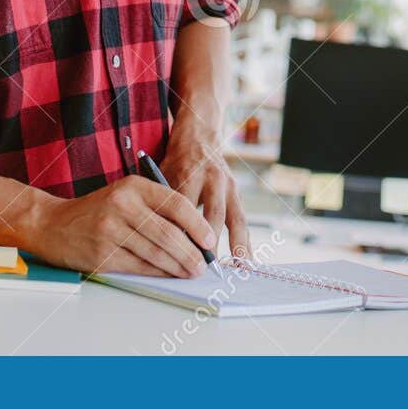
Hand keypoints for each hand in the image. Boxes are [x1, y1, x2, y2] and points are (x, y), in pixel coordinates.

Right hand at [35, 175, 215, 277]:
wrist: (53, 224)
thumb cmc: (98, 210)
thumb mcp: (126, 195)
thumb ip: (156, 208)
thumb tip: (193, 234)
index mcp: (133, 186)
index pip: (175, 203)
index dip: (196, 224)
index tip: (209, 239)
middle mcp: (122, 205)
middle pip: (168, 233)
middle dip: (191, 252)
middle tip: (203, 264)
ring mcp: (110, 230)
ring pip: (156, 253)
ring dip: (178, 266)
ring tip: (192, 272)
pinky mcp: (102, 254)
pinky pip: (139, 266)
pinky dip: (158, 273)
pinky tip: (169, 274)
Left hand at [163, 121, 249, 258]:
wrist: (200, 137)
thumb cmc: (175, 162)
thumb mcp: (163, 175)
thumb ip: (163, 202)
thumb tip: (161, 240)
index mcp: (188, 173)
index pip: (185, 209)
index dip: (182, 234)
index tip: (177, 259)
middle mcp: (212, 179)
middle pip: (212, 216)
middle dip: (209, 245)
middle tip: (203, 270)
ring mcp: (229, 186)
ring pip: (233, 219)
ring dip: (234, 246)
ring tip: (234, 269)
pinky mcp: (238, 193)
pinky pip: (243, 220)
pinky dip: (245, 241)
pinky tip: (246, 260)